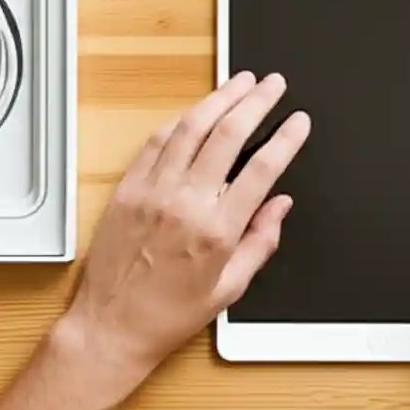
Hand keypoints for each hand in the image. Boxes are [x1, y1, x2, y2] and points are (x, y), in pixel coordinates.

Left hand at [56, 71, 310, 400]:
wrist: (111, 326)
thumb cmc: (168, 315)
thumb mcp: (229, 288)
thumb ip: (261, 242)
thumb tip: (281, 205)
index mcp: (218, 231)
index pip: (262, 169)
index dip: (286, 138)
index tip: (298, 120)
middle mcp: (185, 204)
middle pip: (228, 134)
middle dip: (256, 101)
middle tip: (272, 84)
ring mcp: (153, 192)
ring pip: (191, 127)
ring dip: (219, 99)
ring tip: (239, 83)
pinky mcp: (127, 189)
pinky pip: (156, 142)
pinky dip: (180, 121)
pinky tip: (196, 111)